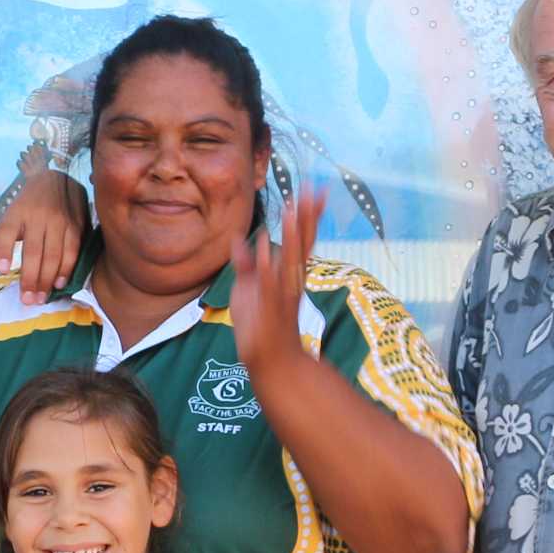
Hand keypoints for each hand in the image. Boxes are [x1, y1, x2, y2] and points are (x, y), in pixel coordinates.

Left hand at [0, 166, 88, 303]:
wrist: (59, 179)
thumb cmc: (29, 203)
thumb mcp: (11, 215)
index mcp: (18, 212)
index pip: (7, 231)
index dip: (3, 250)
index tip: (1, 270)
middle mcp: (39, 216)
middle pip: (33, 251)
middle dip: (30, 278)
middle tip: (26, 300)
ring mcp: (59, 221)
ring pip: (53, 254)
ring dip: (47, 279)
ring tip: (40, 298)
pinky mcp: (76, 226)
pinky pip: (72, 251)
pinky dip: (66, 269)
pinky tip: (59, 284)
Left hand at [228, 189, 321, 388]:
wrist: (274, 363)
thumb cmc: (261, 327)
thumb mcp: (248, 289)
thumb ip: (246, 264)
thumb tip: (239, 241)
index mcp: (286, 274)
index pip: (301, 238)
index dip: (307, 214)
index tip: (314, 189)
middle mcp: (289, 280)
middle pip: (302, 242)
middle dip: (306, 216)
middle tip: (313, 189)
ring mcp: (280, 294)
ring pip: (288, 259)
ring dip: (291, 235)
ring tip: (292, 209)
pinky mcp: (268, 308)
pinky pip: (269, 283)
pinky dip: (268, 265)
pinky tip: (268, 247)